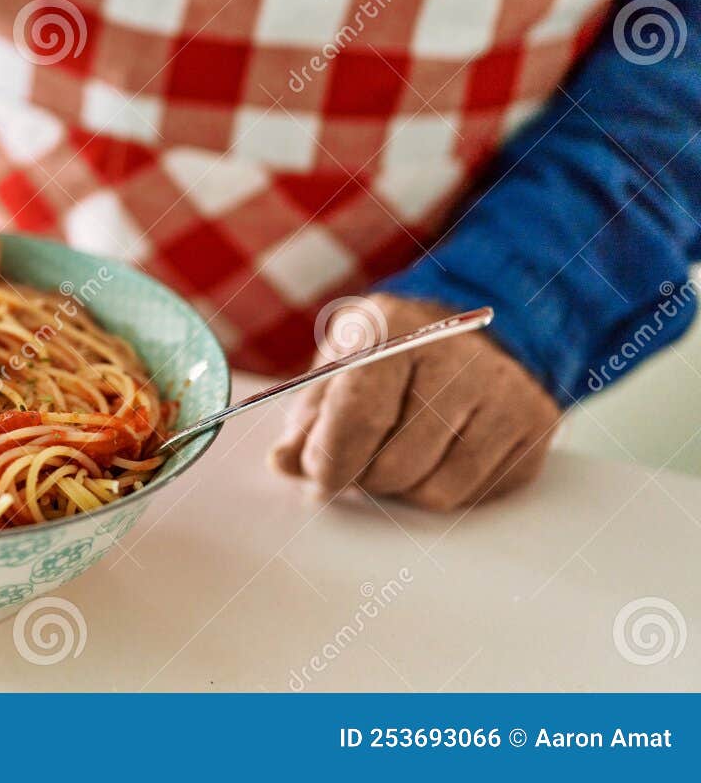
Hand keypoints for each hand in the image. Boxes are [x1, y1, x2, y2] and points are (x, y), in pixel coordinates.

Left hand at [268, 295, 559, 510]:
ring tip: (400, 457)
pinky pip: (477, 494)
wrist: (461, 341)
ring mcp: (503, 385)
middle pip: (396, 462)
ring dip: (405, 490)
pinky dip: (446, 490)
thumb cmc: (382, 365)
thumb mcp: (334, 375)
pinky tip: (439, 457)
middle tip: (362, 465)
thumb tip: (284, 463)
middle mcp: (455, 349)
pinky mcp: (535, 421)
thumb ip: (307, 422)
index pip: (359, 413)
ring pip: (437, 489)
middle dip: (367, 478)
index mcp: (391, 325)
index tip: (321, 477)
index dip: (331, 459)